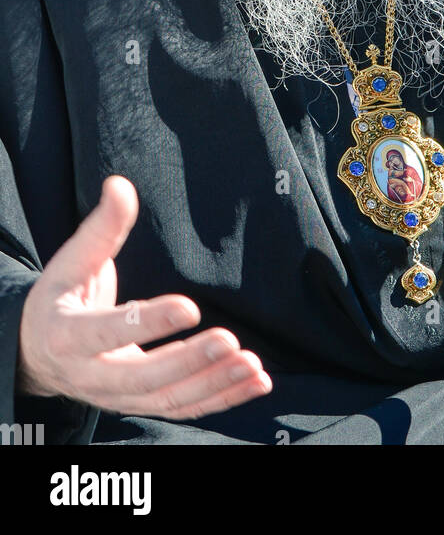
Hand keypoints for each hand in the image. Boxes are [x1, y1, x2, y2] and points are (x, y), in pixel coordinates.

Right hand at [17, 176, 271, 420]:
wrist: (38, 352)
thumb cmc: (61, 297)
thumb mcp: (71, 261)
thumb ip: (101, 227)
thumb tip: (119, 185)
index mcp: (67, 337)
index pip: (107, 333)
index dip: (148, 322)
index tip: (191, 307)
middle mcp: (91, 377)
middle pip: (142, 379)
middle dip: (188, 362)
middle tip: (229, 340)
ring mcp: (118, 397)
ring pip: (168, 400)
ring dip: (213, 385)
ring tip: (251, 365)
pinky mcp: (142, 403)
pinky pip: (184, 408)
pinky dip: (222, 399)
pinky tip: (256, 382)